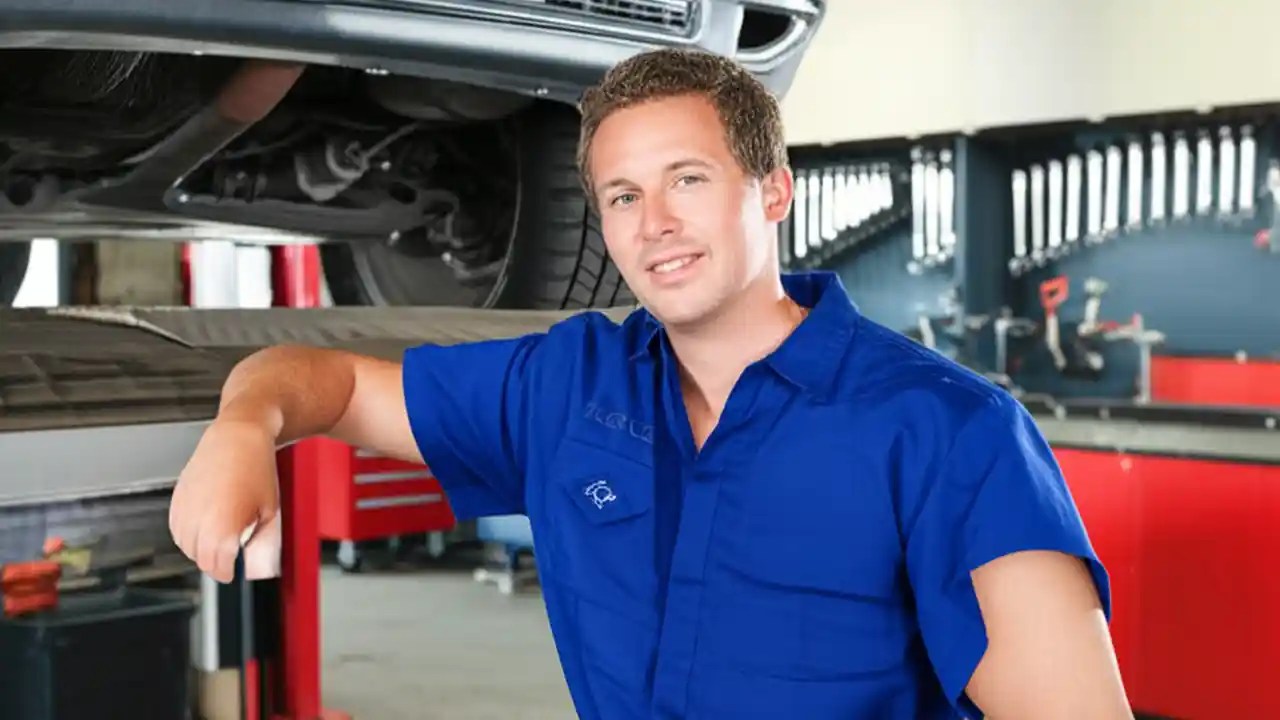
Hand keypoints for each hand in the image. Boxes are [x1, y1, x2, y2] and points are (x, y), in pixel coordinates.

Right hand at [169, 418, 281, 582]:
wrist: (238, 437)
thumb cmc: (257, 470)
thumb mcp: (270, 513)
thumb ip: (261, 546)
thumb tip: (258, 571)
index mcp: (221, 530)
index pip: (217, 567)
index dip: (228, 572)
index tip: (233, 571)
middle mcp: (198, 522)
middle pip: (201, 560)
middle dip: (215, 562)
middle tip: (229, 555)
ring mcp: (184, 510)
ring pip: (185, 546)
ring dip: (200, 549)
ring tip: (219, 537)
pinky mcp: (176, 499)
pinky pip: (176, 529)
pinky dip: (187, 534)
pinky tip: (203, 526)